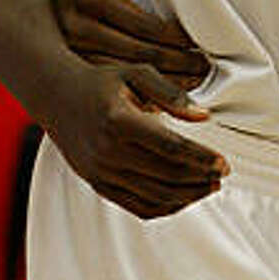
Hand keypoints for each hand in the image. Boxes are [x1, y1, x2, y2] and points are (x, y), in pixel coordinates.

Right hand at [46, 0, 208, 87]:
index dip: (177, 36)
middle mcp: (75, 27)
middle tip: (205, 66)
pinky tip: (167, 94)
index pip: (145, 25)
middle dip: (178, 63)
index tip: (200, 40)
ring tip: (195, 81)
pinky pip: (116, 86)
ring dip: (166, 83)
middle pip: (140, 54)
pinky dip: (145, 92)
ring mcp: (71, 52)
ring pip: (129, 76)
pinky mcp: (74, 69)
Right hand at [47, 56, 228, 220]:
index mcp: (119, 121)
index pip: (172, 148)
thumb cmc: (99, 81)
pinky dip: (164, 207)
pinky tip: (184, 197)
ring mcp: (100, 172)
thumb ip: (171, 94)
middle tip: (222, 175)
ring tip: (209, 187)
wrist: (54, 96)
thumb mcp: (135, 73)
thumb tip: (204, 116)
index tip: (224, 163)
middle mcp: (107, 151)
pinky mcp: (97, 184)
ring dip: (187, 196)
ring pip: (154, 196)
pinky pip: (136, 206)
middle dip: (200, 178)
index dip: (202, 159)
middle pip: (167, 175)